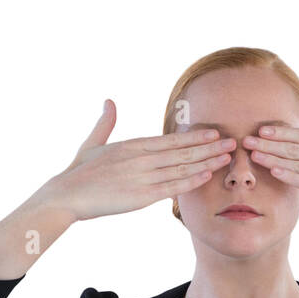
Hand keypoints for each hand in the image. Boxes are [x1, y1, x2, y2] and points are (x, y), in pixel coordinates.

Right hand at [40, 99, 236, 221]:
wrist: (65, 195)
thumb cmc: (78, 172)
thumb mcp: (93, 143)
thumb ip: (105, 123)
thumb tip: (109, 101)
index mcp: (132, 145)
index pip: (170, 139)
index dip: (194, 136)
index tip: (214, 133)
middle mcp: (140, 158)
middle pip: (182, 151)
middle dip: (209, 147)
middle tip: (233, 142)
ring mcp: (141, 176)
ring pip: (181, 168)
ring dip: (206, 162)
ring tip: (227, 158)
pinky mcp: (139, 196)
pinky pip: (171, 187)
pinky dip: (190, 181)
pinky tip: (206, 176)